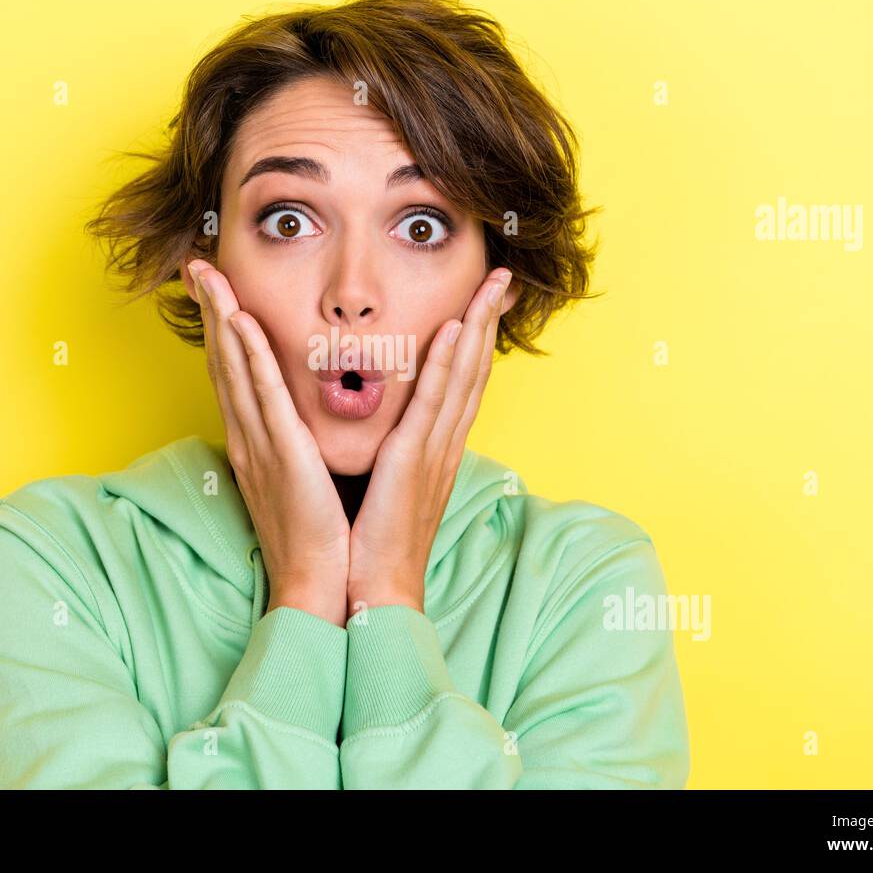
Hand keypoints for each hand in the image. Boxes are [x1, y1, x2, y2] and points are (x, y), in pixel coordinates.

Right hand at [185, 258, 350, 627]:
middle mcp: (250, 438)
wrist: (321, 586)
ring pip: (236, 369)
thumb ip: (299, 444)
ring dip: (223, 318)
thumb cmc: (322, 536)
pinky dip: (249, 358)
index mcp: (258, 442)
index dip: (224, 328)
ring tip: (209, 276)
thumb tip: (306, 421)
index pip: (236, 373)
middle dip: (211, 310)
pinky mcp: (281, 456)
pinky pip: (263, 397)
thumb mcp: (304, 479)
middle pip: (225, 361)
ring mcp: (261, 445)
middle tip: (198, 265)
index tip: (217, 289)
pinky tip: (241, 324)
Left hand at [347, 267, 514, 617]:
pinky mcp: (413, 462)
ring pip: (462, 377)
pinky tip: (456, 330)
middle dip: (487, 321)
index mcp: (434, 451)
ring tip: (490, 286)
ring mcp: (433, 452)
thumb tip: (386, 433)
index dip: (475, 340)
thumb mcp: (385, 488)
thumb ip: (391, 455)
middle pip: (472, 371)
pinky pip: (434, 404)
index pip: (461, 383)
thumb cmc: (371, 546)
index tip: (482, 302)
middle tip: (501, 278)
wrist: (373, 593)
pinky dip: (448, 364)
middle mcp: (442, 446)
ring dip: (477, 327)